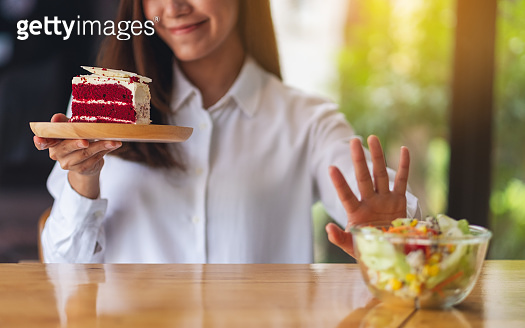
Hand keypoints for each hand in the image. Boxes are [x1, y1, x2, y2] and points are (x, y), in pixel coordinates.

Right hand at [34, 113, 121, 197]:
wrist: (87, 161)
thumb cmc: (77, 139)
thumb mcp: (71, 129)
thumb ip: (65, 123)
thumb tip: (56, 117)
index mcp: (52, 142)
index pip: (43, 143)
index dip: (40, 141)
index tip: (38, 138)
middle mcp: (57, 154)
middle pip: (67, 147)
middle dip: (76, 143)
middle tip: (86, 141)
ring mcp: (69, 163)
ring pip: (85, 153)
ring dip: (101, 146)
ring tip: (113, 141)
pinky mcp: (82, 169)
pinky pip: (95, 158)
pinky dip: (105, 150)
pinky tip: (113, 145)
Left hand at [325, 135, 409, 257]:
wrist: (391, 254)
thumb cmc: (369, 250)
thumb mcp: (353, 247)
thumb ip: (340, 239)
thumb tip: (328, 228)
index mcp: (357, 213)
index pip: (346, 195)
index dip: (340, 182)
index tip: (331, 167)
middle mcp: (370, 202)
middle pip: (363, 177)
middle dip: (359, 160)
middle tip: (353, 141)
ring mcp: (384, 199)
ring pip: (380, 174)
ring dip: (377, 157)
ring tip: (373, 138)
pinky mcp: (399, 201)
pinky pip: (402, 181)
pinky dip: (404, 166)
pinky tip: (403, 149)